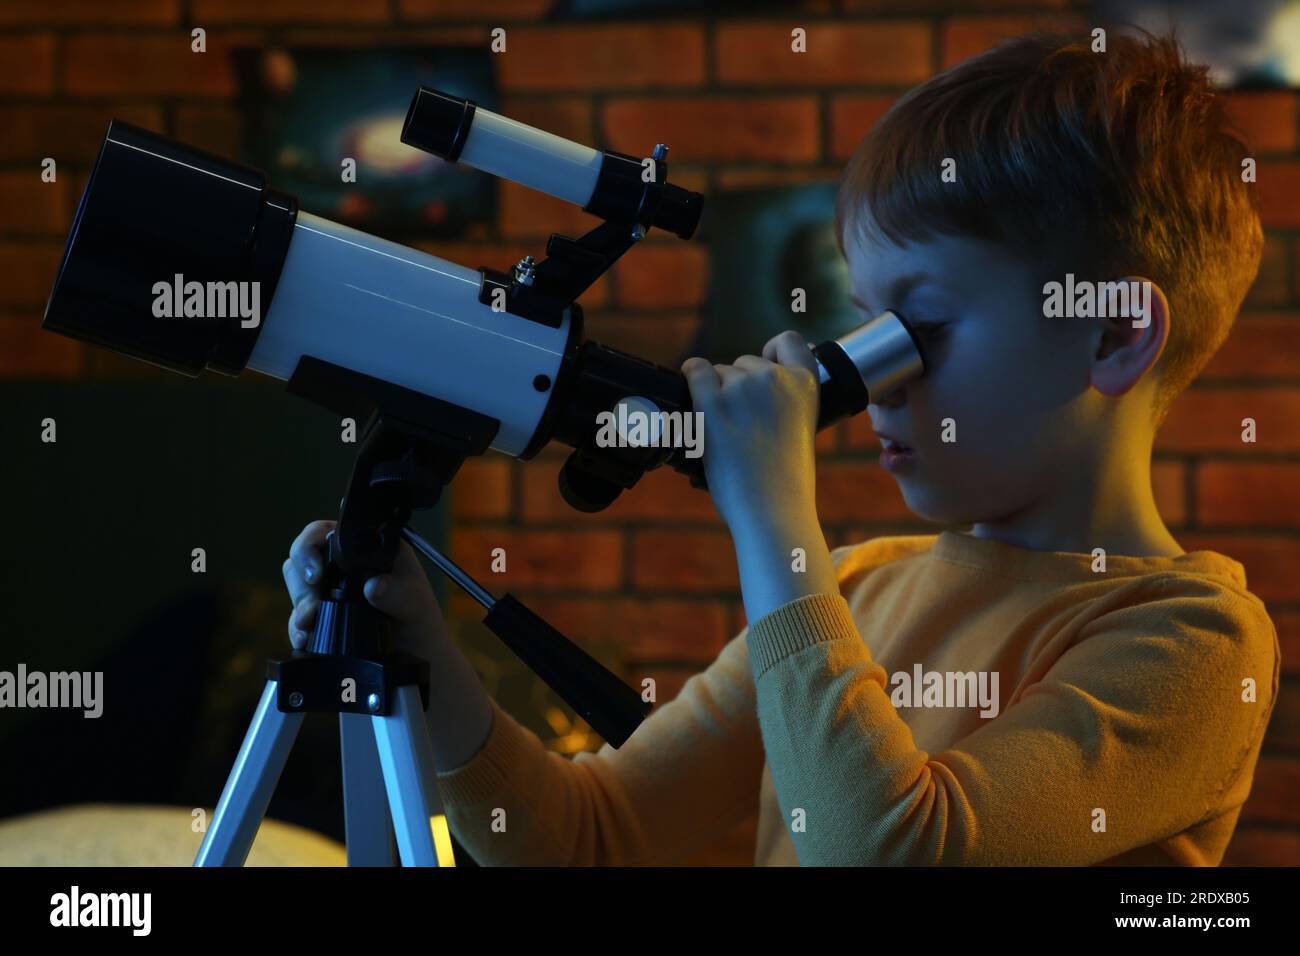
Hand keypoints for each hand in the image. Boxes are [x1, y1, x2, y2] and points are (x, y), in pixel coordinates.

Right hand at [282, 519, 449, 659]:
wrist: (415, 652)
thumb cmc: (419, 616)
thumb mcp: (415, 602)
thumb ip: (398, 592)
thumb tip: (374, 586)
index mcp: (365, 545)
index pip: (324, 532)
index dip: (310, 546)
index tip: (316, 574)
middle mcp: (343, 562)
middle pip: (302, 559)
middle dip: (303, 584)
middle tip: (313, 608)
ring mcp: (328, 588)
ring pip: (298, 587)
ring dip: (299, 606)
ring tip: (307, 626)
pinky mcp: (321, 614)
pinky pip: (298, 616)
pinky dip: (297, 628)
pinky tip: (304, 639)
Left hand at [680, 330, 821, 530]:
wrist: (772, 509)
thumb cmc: (784, 479)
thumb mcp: (801, 428)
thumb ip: (785, 400)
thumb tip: (755, 379)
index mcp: (806, 384)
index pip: (788, 341)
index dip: (772, 351)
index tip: (765, 367)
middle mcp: (775, 378)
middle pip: (744, 362)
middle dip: (738, 385)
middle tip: (741, 425)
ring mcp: (743, 387)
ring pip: (719, 372)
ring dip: (716, 393)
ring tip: (726, 432)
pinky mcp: (712, 402)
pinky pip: (695, 371)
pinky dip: (692, 381)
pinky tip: (694, 401)